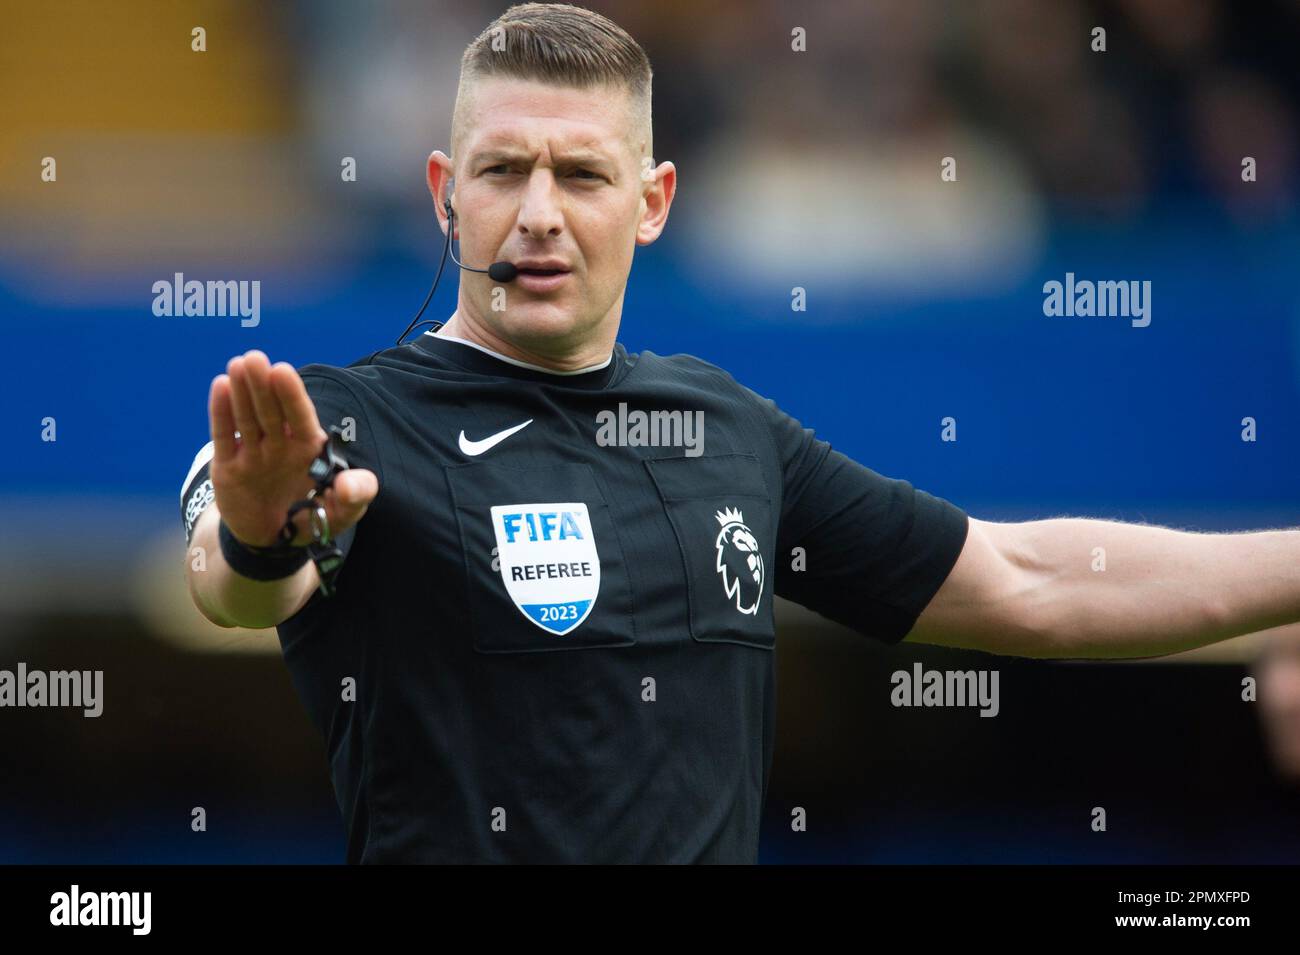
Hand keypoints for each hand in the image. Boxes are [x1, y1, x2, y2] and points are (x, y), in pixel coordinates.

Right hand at [209, 350, 378, 547]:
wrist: (273, 542)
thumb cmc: (313, 519)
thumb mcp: (342, 513)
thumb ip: (354, 498)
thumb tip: (350, 485)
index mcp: (309, 449)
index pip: (300, 417)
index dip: (292, 395)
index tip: (283, 371)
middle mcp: (280, 445)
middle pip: (271, 411)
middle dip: (264, 386)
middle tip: (255, 359)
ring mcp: (253, 452)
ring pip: (247, 418)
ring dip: (242, 392)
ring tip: (238, 364)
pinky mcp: (228, 465)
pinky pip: (224, 436)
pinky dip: (221, 413)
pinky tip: (220, 386)